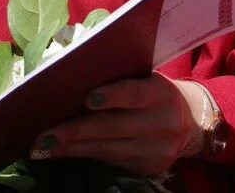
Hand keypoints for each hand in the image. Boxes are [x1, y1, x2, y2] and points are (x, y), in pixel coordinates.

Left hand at [29, 73, 206, 176]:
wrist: (190, 122)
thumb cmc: (151, 90)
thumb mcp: (143, 76)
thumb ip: (115, 74)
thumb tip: (69, 68)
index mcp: (160, 92)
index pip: (134, 93)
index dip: (112, 96)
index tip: (87, 99)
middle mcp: (163, 123)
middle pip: (113, 128)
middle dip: (74, 132)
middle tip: (43, 136)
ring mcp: (158, 149)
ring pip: (108, 149)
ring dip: (72, 149)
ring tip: (43, 147)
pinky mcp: (150, 167)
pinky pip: (111, 161)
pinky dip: (85, 155)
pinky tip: (63, 152)